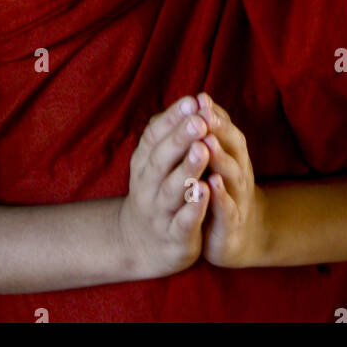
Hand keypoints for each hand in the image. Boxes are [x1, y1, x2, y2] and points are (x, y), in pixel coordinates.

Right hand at [117, 95, 211, 279]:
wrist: (141, 245)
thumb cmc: (157, 190)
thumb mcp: (158, 161)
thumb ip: (173, 134)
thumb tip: (194, 101)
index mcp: (144, 163)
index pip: (154, 136)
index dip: (172, 119)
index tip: (192, 101)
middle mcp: (147, 186)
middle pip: (161, 160)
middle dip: (180, 139)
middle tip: (199, 121)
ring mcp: (159, 213)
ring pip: (172, 191)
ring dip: (187, 170)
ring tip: (203, 150)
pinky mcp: (174, 238)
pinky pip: (182, 222)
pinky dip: (192, 208)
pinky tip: (205, 192)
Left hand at [196, 94, 267, 268]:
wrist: (238, 238)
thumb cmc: (221, 191)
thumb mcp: (215, 162)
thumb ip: (209, 134)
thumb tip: (199, 99)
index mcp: (233, 155)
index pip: (226, 129)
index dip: (214, 114)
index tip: (200, 98)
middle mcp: (240, 172)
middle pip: (233, 147)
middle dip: (218, 130)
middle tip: (203, 115)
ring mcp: (238, 198)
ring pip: (232, 175)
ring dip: (220, 158)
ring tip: (206, 144)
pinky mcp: (232, 225)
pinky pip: (227, 210)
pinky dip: (221, 197)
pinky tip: (211, 185)